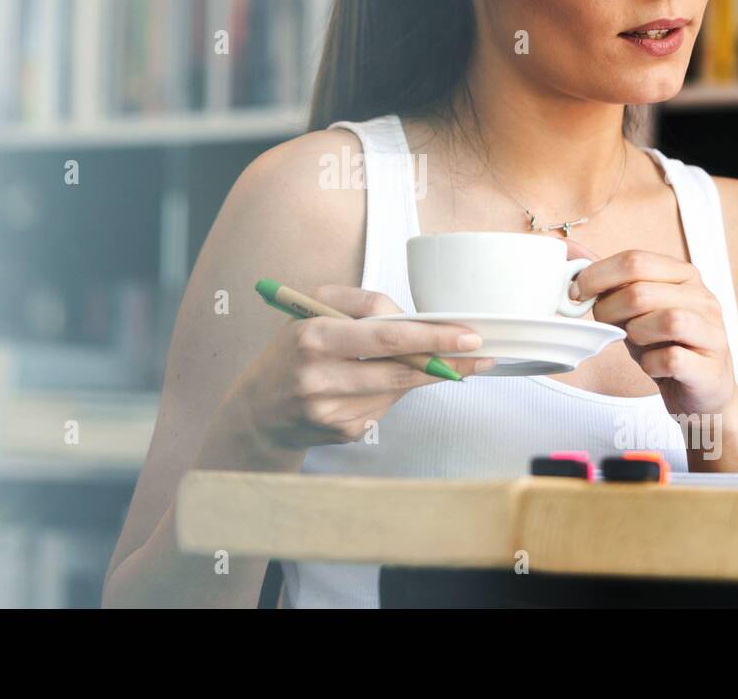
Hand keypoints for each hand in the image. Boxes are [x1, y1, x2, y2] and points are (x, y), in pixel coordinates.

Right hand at [235, 285, 494, 452]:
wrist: (258, 410)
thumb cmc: (294, 351)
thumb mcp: (315, 310)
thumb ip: (362, 305)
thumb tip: (415, 320)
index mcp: (313, 335)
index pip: (385, 334)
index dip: (430, 335)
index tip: (465, 332)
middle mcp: (318, 374)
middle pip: (398, 368)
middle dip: (445, 359)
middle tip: (479, 353)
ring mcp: (328, 409)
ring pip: (396, 390)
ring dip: (423, 376)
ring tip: (442, 365)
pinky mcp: (338, 432)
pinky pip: (383, 409)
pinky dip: (390, 394)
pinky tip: (374, 387)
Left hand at [561, 237, 737, 417]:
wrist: (701, 390)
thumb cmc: (666, 345)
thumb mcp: (637, 310)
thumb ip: (613, 286)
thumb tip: (574, 259)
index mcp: (683, 275)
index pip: (635, 260)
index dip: (597, 275)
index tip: (576, 293)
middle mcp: (703, 298)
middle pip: (642, 291)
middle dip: (610, 310)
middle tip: (606, 324)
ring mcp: (712, 332)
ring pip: (666, 320)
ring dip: (636, 334)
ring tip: (636, 342)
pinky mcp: (710, 367)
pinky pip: (672, 359)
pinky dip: (652, 364)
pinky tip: (652, 366)